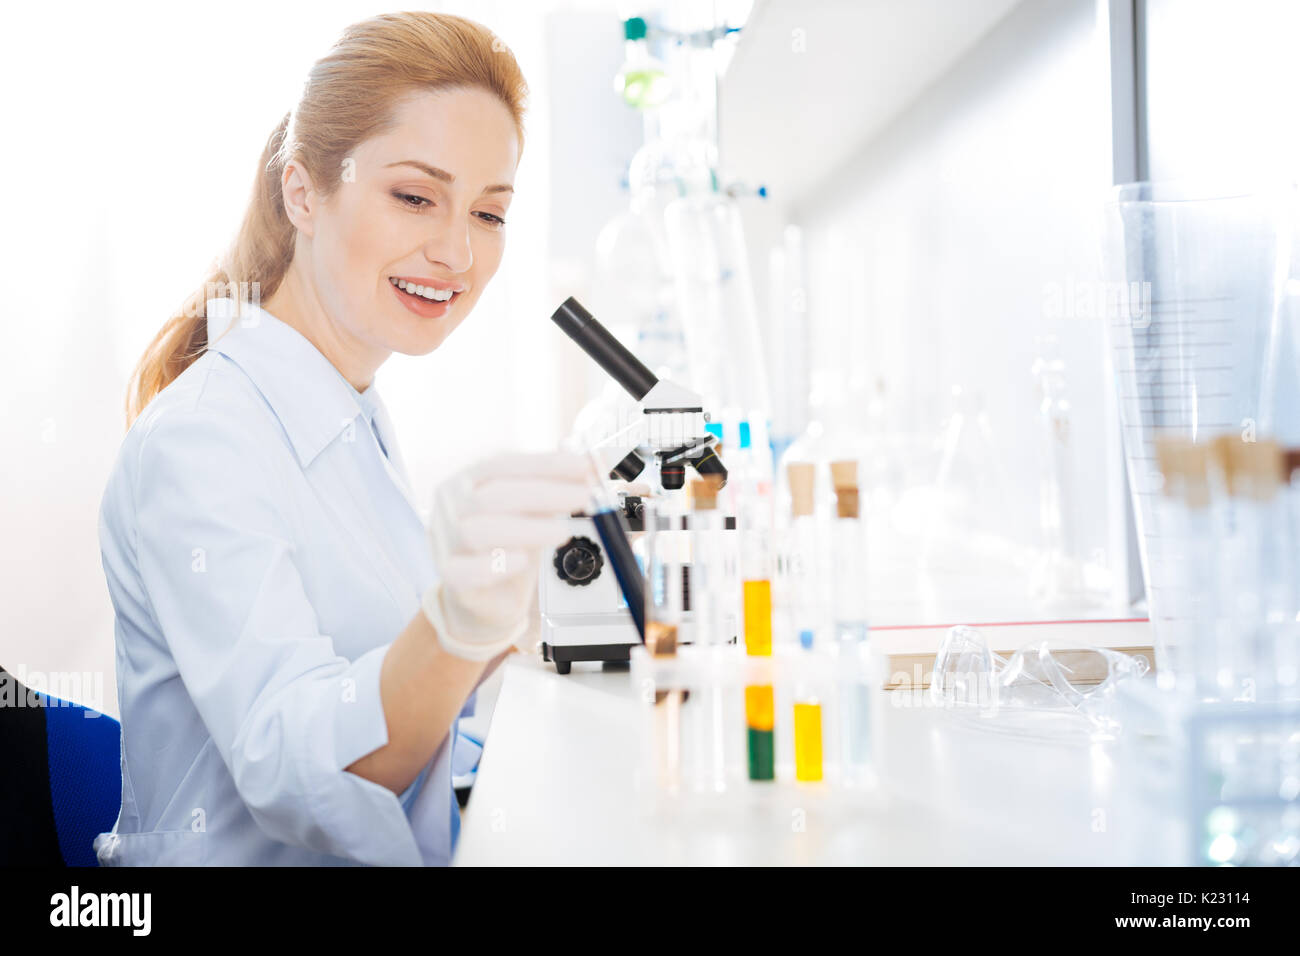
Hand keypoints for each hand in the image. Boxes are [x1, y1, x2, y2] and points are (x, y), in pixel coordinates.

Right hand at [423, 452, 590, 660]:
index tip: (584, 466)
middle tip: (584, 498)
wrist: (486, 598)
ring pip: (478, 531)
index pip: (504, 464)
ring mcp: (446, 541)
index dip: (546, 465)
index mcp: (469, 480)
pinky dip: (495, 565)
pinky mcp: (449, 577)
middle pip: (492, 495)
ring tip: (563, 533)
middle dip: (545, 494)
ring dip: (527, 529)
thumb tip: (593, 462)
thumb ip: (556, 485)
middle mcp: (452, 506)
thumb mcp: (534, 511)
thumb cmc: (509, 546)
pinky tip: (522, 561)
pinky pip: (463, 571)